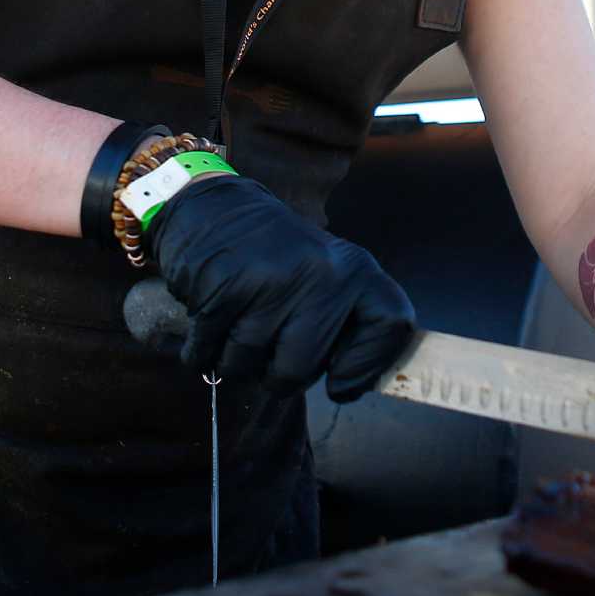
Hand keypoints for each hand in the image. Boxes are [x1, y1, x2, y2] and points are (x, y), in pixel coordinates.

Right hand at [146, 174, 414, 401]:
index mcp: (355, 269)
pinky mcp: (223, 290)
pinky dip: (203, 352)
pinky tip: (210, 323)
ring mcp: (271, 282)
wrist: (214, 206)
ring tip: (237, 325)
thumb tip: (348, 389)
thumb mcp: (325, 273)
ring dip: (235, 362)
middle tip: (267, 350)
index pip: (392, 325)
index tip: (339, 383)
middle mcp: (320, 274)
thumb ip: (343, 320)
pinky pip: (209, 355)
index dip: (366, 367)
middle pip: (301, 369)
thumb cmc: (275, 256)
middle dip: (277, 376)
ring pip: (249, 367)